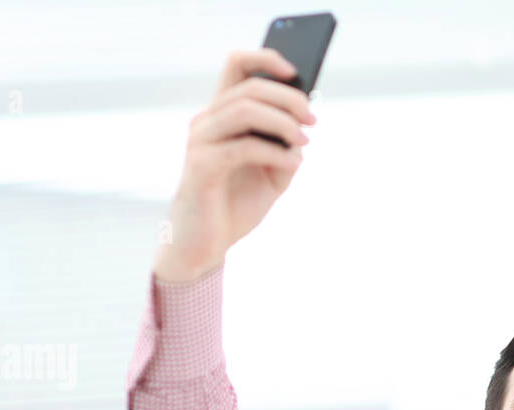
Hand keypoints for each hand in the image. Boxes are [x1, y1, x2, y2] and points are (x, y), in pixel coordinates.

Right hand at [153, 48, 316, 282]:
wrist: (205, 245)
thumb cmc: (234, 206)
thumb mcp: (271, 175)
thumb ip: (284, 149)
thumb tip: (303, 129)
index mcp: (222, 116)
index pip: (237, 66)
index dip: (266, 59)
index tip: (297, 72)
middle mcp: (207, 122)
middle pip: (249, 88)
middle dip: (288, 99)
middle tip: (313, 119)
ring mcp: (201, 142)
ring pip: (244, 110)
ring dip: (283, 123)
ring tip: (305, 142)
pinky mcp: (202, 166)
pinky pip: (243, 147)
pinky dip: (274, 152)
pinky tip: (293, 164)